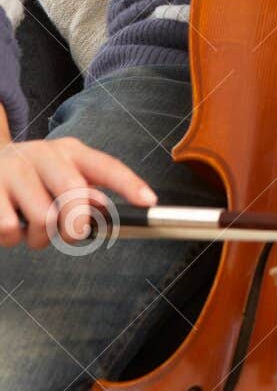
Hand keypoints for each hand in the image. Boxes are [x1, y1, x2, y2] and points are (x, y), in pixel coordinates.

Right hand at [0, 108, 155, 249]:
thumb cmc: (33, 178)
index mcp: (70, 151)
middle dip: (76, 223)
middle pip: (74, 192)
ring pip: (42, 218)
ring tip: (31, 227)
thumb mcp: (62, 176)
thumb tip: (103, 210)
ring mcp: (14, 169)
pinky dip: (13, 238)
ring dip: (40, 237)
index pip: (105, 166)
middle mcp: (43, 154)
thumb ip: (85, 191)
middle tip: (69, 233)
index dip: (129, 183)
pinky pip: (10, 229)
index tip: (149, 201)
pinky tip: (11, 222)